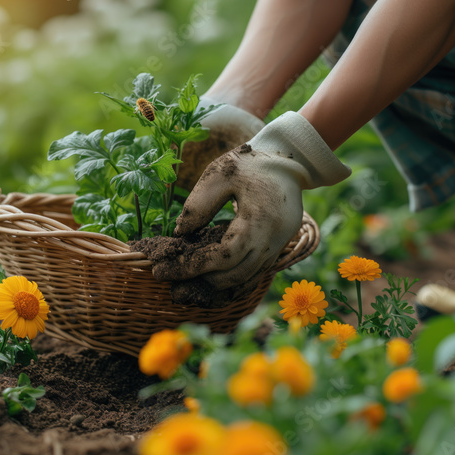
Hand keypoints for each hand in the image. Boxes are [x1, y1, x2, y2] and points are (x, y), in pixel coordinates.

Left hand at [155, 112, 349, 288]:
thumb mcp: (221, 173)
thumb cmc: (252, 164)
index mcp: (260, 220)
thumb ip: (199, 203)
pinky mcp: (276, 250)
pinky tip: (209, 285)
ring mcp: (278, 248)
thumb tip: (180, 234)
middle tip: (171, 286)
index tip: (164, 271)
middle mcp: (273, 240)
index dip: (193, 267)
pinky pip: (253, 275)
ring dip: (215, 288)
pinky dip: (231, 284)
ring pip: (245, 280)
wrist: (289, 162)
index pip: (224, 256)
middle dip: (201, 283)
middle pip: (235, 275)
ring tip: (185, 292)